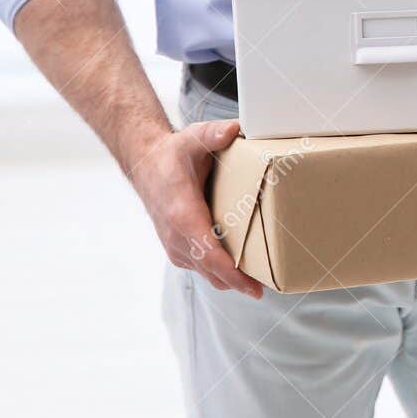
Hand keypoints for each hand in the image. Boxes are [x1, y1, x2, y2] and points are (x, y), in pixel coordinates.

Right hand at [129, 120, 263, 297]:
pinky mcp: (179, 248)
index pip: (209, 252)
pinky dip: (221, 272)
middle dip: (239, 282)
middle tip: (269, 288)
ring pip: (207, 272)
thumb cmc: (174, 153)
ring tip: (261, 281)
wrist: (147, 165)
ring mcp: (176, 245)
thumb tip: (234, 129)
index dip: (232, 273)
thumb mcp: (193, 137)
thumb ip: (213, 133)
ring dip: (231, 279)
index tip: (253, 287)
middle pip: (211, 269)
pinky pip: (203, 267)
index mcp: (182, 214)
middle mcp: (176, 236)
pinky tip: (243, 271)